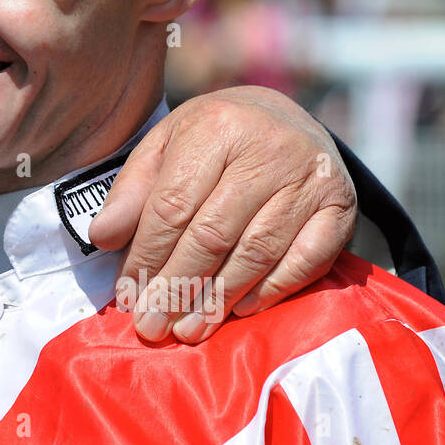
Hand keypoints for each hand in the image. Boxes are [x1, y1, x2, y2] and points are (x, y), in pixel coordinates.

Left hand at [85, 86, 356, 343]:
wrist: (284, 115)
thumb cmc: (213, 137)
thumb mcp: (164, 145)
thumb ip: (132, 190)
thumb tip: (102, 238)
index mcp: (216, 127)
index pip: (172, 206)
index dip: (146, 256)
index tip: (126, 295)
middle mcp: (268, 149)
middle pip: (213, 234)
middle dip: (176, 288)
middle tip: (152, 326)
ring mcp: (310, 178)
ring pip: (257, 252)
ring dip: (218, 300)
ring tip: (187, 330)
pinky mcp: (342, 206)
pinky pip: (306, 260)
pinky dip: (272, 290)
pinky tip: (241, 311)